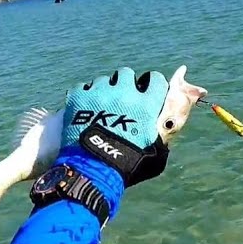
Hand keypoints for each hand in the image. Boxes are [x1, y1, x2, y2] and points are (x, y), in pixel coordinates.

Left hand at [52, 67, 170, 215]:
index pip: (155, 79)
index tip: (146, 89)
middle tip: (121, 96)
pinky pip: (82, 87)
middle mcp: (124, 93)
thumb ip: (162, 136)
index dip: (151, 83)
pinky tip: (84, 107)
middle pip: (126, 74)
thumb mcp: (156, 153)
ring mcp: (100, 93)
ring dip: (104, 90)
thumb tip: (164, 127)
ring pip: (103, 80)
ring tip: (100, 105)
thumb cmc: (127, 165)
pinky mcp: (78, 97)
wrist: (93, 169)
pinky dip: (84, 95)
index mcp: (146, 105)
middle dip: (125, 83)